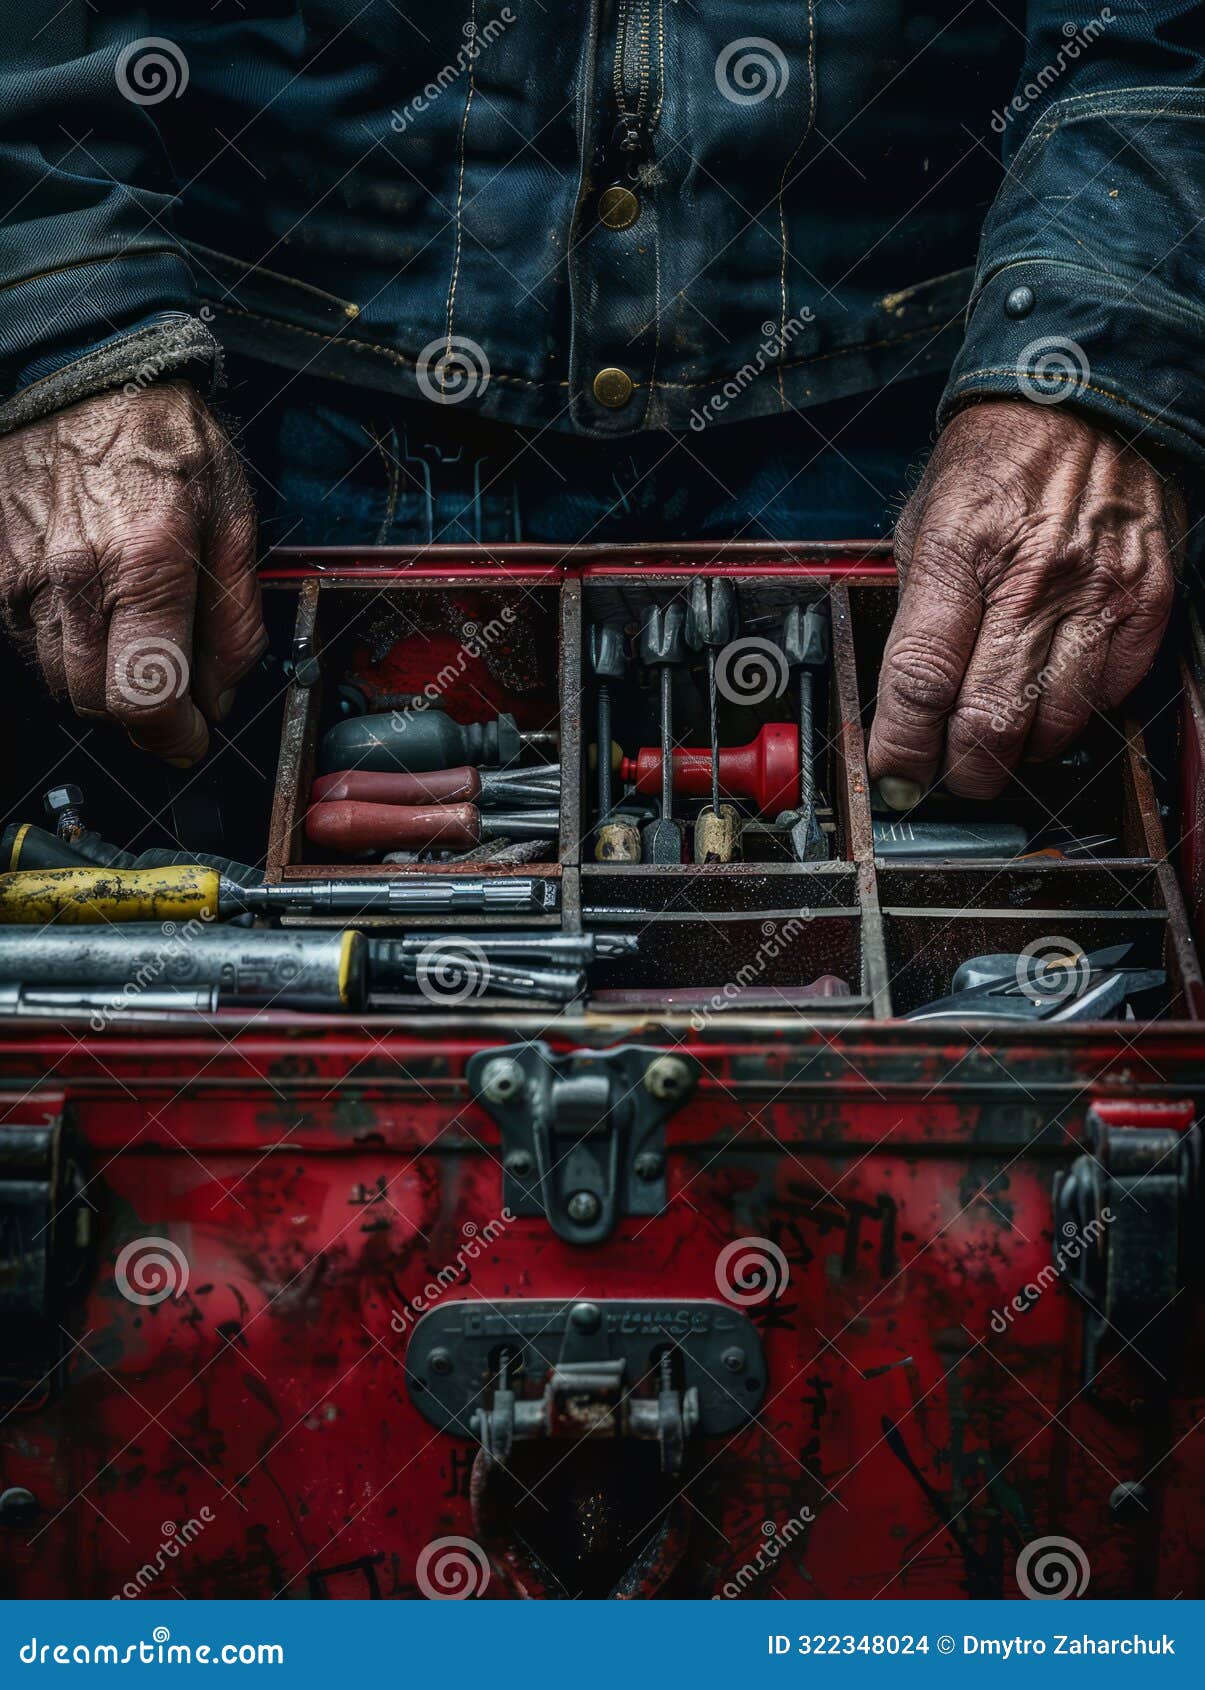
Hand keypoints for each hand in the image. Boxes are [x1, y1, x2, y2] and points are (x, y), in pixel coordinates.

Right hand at [0, 379, 264, 762]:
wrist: (82, 373)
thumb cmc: (164, 441)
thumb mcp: (235, 521)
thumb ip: (235, 620)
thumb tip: (222, 695)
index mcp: (147, 565)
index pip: (146, 698)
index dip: (174, 738)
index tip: (193, 739)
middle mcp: (75, 578)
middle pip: (98, 703)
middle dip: (142, 714)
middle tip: (174, 693)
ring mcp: (24, 577)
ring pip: (61, 679)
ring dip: (102, 679)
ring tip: (136, 633)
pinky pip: (27, 643)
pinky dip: (65, 647)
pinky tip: (95, 610)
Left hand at [868, 399, 1181, 799]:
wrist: (1087, 400)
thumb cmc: (997, 459)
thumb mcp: (925, 519)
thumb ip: (914, 609)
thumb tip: (900, 700)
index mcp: (961, 550)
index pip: (920, 680)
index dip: (900, 746)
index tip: (892, 773)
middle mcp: (1033, 577)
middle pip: (988, 722)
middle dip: (958, 770)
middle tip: (945, 774)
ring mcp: (1097, 594)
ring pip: (1052, 727)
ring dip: (1016, 753)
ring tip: (995, 741)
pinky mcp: (1146, 605)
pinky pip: (1106, 699)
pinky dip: (1070, 718)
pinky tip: (1047, 701)